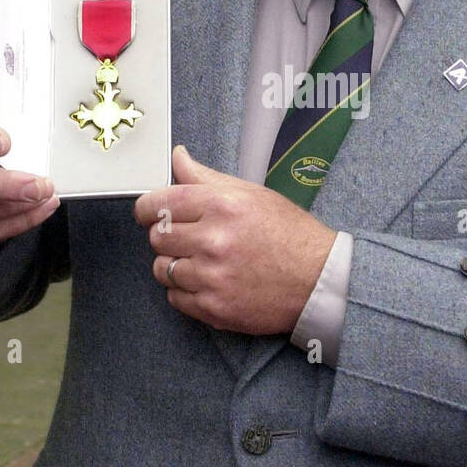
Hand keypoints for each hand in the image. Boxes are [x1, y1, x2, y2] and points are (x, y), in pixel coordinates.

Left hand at [134, 145, 337, 335]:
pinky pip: (175, 298)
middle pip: (156, 237)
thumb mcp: (251, 194)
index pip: (158, 204)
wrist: (319, 281)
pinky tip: (207, 281)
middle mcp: (213, 241)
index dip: (147, 209)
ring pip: (162, 269)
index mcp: (221, 205)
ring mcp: (212, 278)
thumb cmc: (289, 234)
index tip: (150, 214)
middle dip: (165, 236)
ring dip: (174, 264)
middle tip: (186, 237)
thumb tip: (177, 157)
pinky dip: (184, 290)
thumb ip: (206, 177)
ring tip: (200, 261)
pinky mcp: (214, 308)